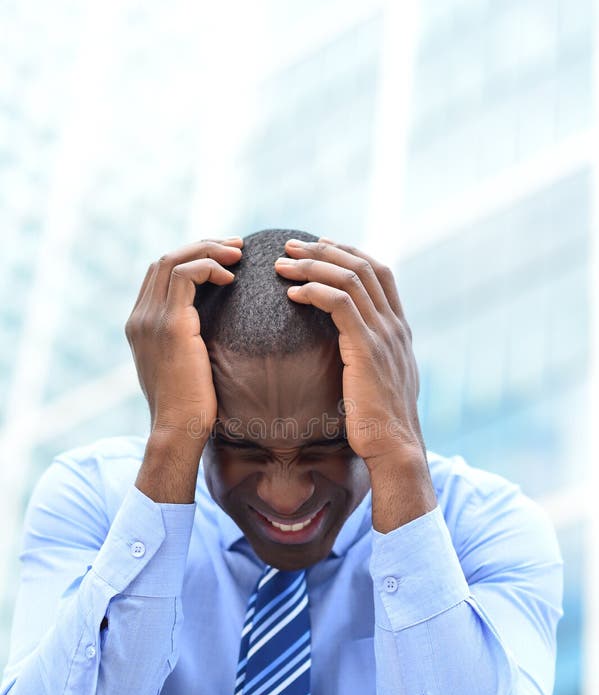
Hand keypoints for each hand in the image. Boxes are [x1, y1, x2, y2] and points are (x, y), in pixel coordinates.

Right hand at [125, 237, 242, 441]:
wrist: (178, 430)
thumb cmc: (190, 407)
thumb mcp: (183, 367)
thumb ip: (186, 342)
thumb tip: (211, 331)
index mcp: (139, 325)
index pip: (159, 274)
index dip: (191, 258)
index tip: (224, 260)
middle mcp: (139, 317)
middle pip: (165, 260)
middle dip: (203, 246)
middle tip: (237, 247)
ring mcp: (151, 319)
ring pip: (174, 260)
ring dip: (209, 250)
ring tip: (239, 253)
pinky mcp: (170, 325)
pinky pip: (187, 275)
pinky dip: (210, 267)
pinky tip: (232, 279)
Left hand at [274, 237, 423, 467]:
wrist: (394, 448)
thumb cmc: (379, 424)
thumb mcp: (379, 382)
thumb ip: (370, 359)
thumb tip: (350, 353)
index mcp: (399, 330)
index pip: (379, 273)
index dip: (349, 253)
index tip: (320, 246)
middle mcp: (395, 326)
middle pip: (364, 267)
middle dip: (325, 250)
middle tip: (292, 246)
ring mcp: (384, 336)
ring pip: (350, 280)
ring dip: (313, 266)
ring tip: (282, 263)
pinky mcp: (367, 349)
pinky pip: (339, 305)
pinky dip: (314, 291)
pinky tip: (291, 292)